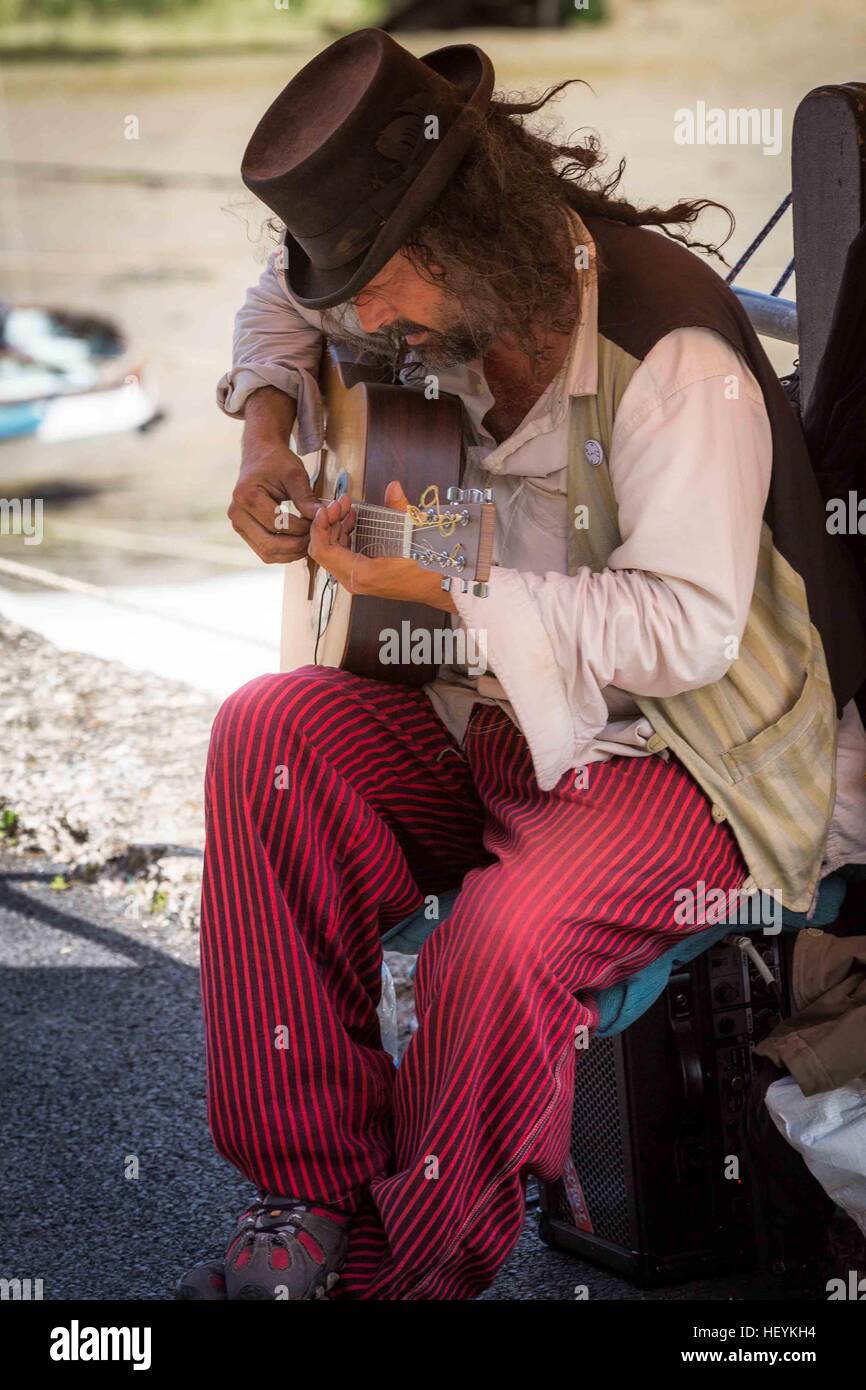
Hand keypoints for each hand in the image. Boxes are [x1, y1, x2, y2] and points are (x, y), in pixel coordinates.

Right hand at [229, 386, 318, 562]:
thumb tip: (323, 519)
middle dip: (297, 545)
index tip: (320, 523)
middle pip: (270, 545)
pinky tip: (299, 541)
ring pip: (267, 554)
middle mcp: (236, 513)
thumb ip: (307, 498)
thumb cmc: (277, 461)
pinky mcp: (244, 531)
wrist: (260, 455)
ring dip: (292, 552)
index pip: (278, 524)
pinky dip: (285, 552)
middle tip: (317, 538)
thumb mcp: (295, 474)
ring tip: (310, 540)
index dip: (302, 528)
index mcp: (246, 496)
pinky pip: (265, 551)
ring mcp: (237, 525)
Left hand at [308, 481, 456, 612]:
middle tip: (341, 504)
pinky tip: (353, 522)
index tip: (329, 507)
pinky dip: (342, 538)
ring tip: (347, 509)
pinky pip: (342, 557)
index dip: (320, 526)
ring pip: (332, 553)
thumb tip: (393, 487)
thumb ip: (398, 508)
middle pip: (323, 550)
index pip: (322, 550)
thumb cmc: (430, 567)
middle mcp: (355, 581)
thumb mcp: (413, 533)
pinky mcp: (363, 578)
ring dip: (335, 529)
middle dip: (328, 523)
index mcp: (362, 573)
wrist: (442, 587)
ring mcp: (358, 581)